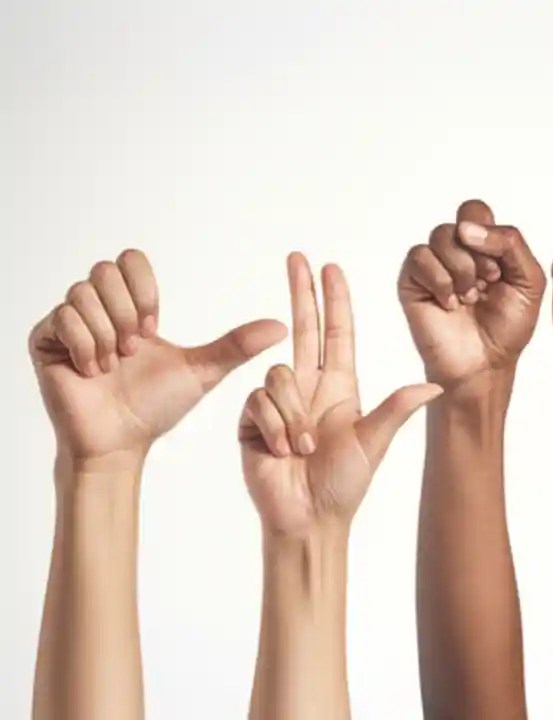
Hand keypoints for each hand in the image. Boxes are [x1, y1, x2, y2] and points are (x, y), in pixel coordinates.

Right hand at [30, 249, 284, 471]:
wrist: (123, 442)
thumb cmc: (157, 407)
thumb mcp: (202, 371)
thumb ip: (237, 345)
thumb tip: (281, 326)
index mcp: (130, 307)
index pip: (129, 260)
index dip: (145, 290)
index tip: (154, 328)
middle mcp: (96, 308)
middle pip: (105, 271)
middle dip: (127, 313)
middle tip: (135, 349)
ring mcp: (67, 323)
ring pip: (82, 293)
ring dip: (107, 333)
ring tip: (115, 364)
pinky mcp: (43, 341)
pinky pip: (60, 318)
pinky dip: (86, 345)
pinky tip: (94, 371)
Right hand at [241, 254, 442, 535]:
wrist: (308, 518)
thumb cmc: (344, 484)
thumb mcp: (375, 441)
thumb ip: (398, 409)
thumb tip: (434, 385)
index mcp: (339, 387)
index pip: (335, 333)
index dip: (333, 301)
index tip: (330, 268)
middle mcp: (308, 387)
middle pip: (299, 329)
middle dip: (299, 292)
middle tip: (297, 255)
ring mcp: (278, 403)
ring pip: (278, 375)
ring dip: (294, 415)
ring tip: (304, 448)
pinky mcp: (252, 419)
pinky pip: (260, 401)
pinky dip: (276, 427)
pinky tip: (282, 451)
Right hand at [399, 199, 544, 385]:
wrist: (485, 363)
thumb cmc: (506, 327)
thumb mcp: (529, 281)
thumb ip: (511, 244)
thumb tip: (467, 229)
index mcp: (485, 245)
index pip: (479, 213)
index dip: (490, 236)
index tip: (499, 273)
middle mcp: (458, 250)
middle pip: (462, 219)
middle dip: (478, 254)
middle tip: (486, 283)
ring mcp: (434, 264)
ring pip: (441, 235)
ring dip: (461, 270)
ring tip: (468, 298)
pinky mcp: (412, 280)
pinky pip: (419, 257)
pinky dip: (439, 281)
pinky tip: (449, 304)